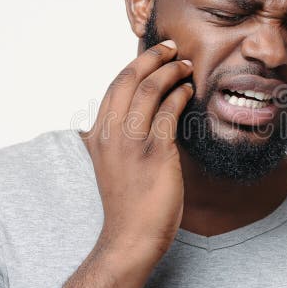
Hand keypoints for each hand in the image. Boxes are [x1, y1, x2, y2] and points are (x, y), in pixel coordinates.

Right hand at [81, 40, 193, 258]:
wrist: (129, 239)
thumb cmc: (127, 206)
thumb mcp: (113, 165)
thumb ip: (121, 140)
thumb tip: (142, 116)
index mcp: (98, 136)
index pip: (115, 87)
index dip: (136, 65)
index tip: (154, 53)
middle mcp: (110, 134)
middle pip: (130, 79)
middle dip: (153, 57)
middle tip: (173, 48)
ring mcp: (132, 143)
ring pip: (150, 90)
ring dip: (170, 72)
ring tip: (186, 66)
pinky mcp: (155, 153)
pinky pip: (169, 112)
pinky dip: (180, 95)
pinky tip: (189, 91)